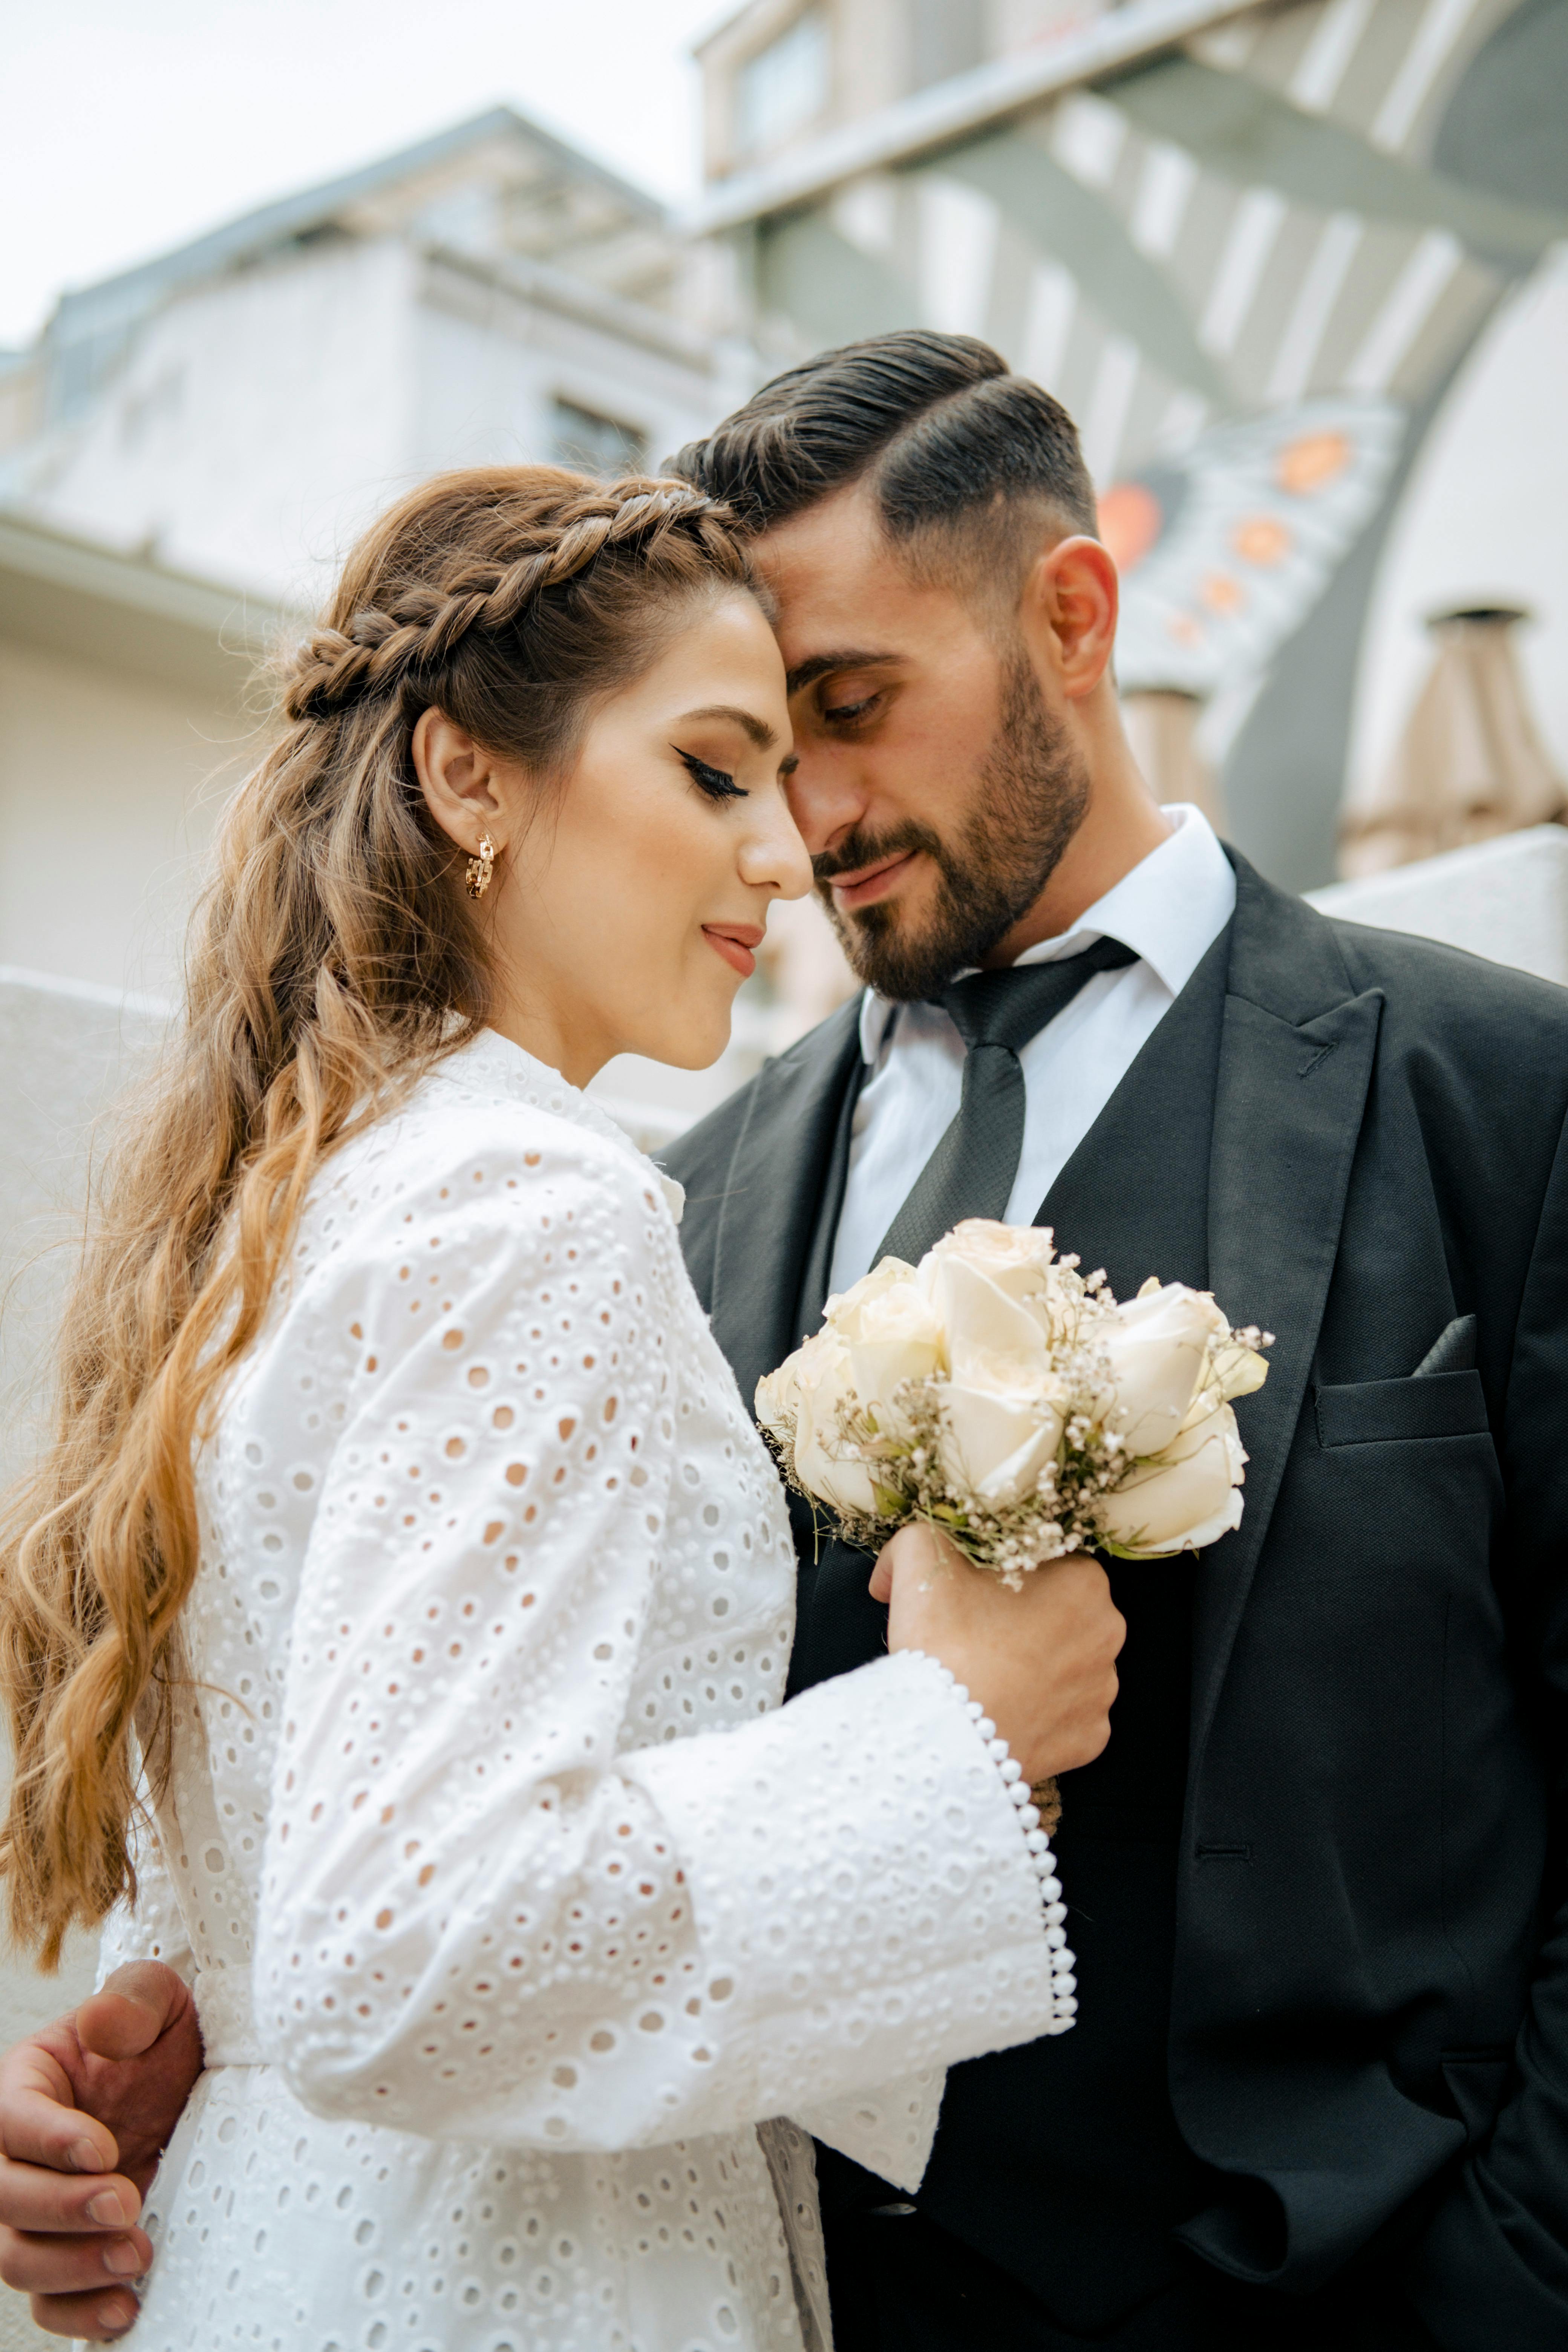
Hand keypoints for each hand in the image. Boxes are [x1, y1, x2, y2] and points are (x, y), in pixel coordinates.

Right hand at [0, 1960, 201, 2339]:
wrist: (189, 2085)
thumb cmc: (160, 2038)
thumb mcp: (158, 2000)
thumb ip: (132, 2002)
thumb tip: (102, 2024)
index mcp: (25, 2086)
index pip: (13, 2119)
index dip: (51, 2139)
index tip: (105, 2149)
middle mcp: (18, 2156)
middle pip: (5, 2198)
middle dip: (63, 2208)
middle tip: (128, 2202)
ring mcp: (38, 2211)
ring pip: (19, 2256)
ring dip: (73, 2266)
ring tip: (137, 2255)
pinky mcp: (67, 2253)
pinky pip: (49, 2301)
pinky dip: (79, 2313)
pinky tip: (125, 2308)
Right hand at [870, 1524, 1123, 1786]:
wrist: (946, 1736)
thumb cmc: (944, 1640)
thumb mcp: (922, 1558)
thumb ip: (923, 1535)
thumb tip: (908, 1550)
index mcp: (1084, 1581)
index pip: (1049, 1562)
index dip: (1009, 1572)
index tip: (977, 1589)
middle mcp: (1108, 1633)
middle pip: (1064, 1613)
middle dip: (1026, 1619)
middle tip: (978, 1633)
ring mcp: (1103, 1690)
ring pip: (1068, 1665)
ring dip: (1035, 1666)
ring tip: (988, 1676)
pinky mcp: (1092, 1738)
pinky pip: (1066, 1715)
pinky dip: (1039, 1713)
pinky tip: (1005, 1710)